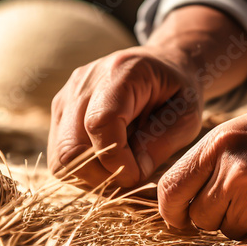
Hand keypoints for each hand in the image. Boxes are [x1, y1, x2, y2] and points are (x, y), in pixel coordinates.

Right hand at [48, 6, 246, 188]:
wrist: (163, 66)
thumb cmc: (178, 91)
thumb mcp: (187, 115)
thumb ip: (160, 143)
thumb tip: (131, 175)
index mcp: (121, 72)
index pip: (100, 123)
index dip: (116, 160)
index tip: (138, 175)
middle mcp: (85, 81)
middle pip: (71, 146)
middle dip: (101, 176)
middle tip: (130, 179)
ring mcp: (67, 96)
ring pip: (60, 157)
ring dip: (90, 177)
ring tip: (121, 171)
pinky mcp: (60, 112)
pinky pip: (59, 155)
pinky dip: (82, 170)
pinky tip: (109, 163)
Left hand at [158, 96, 246, 241]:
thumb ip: (213, 160)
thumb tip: (181, 197)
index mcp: (220, 144)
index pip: (172, 190)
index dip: (173, 209)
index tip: (181, 215)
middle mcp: (232, 173)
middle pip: (199, 217)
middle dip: (214, 215)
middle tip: (244, 196)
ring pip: (228, 232)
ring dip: (243, 222)